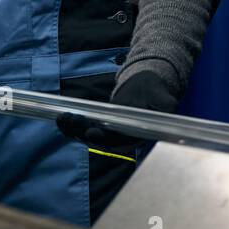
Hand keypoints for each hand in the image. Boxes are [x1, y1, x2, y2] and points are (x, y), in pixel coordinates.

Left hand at [57, 69, 176, 148]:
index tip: (92, 133)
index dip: (105, 139)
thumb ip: (165, 106)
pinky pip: (85, 131)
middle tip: (72, 120)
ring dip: (74, 130)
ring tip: (63, 117)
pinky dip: (73, 127)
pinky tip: (62, 118)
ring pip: (90, 138)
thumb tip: (166, 108)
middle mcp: (124, 140)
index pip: (121, 142)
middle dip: (83, 133)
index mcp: (139, 135)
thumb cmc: (157, 92)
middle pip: (101, 142)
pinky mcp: (102, 129)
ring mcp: (111, 135)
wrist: (149, 86)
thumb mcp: (164, 99)